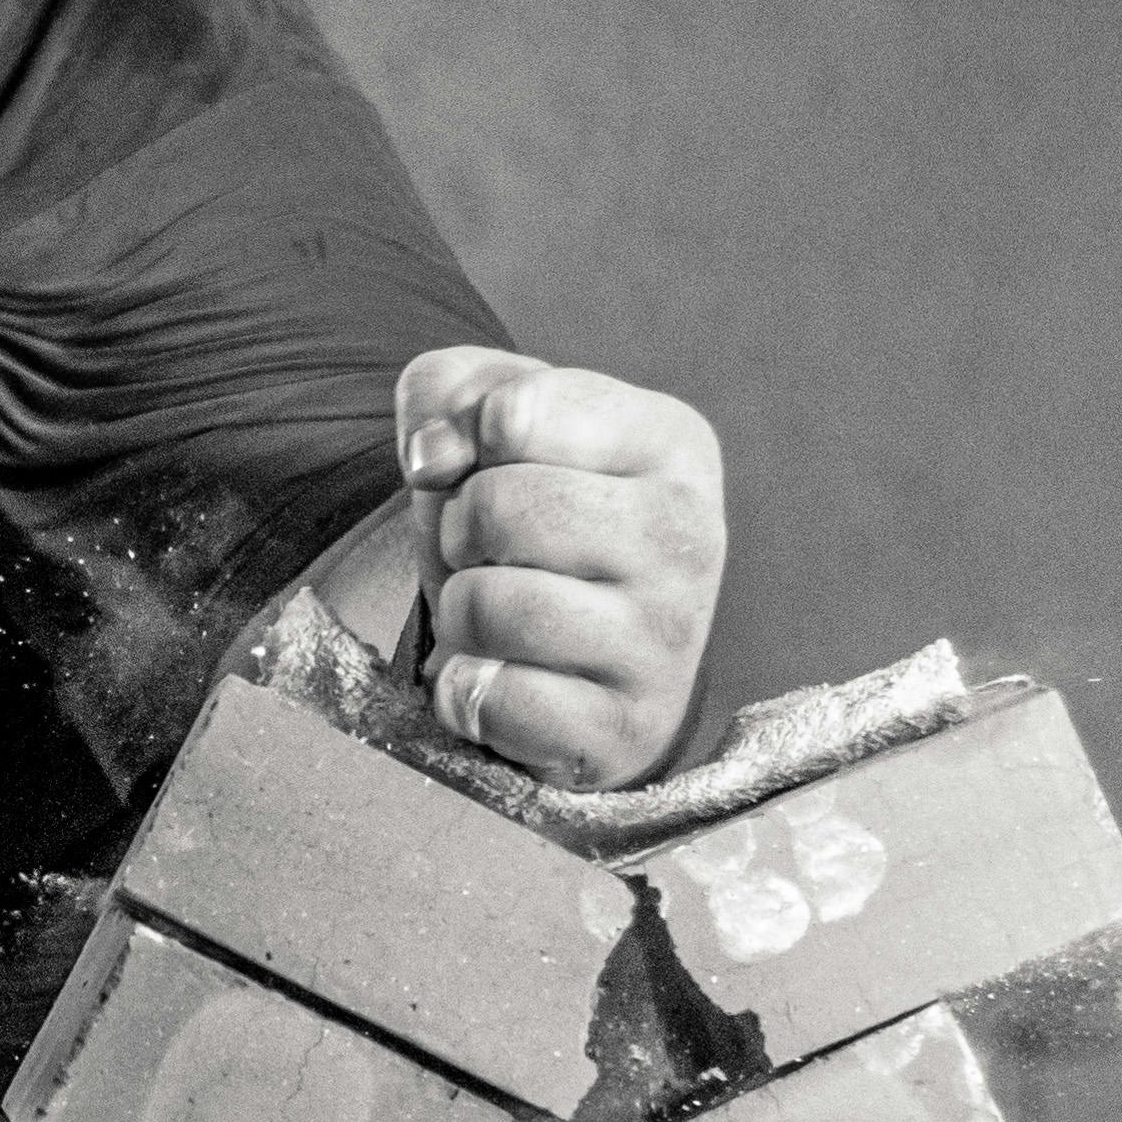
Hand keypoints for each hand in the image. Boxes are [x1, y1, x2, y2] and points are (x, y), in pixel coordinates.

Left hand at [397, 348, 725, 786]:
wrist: (583, 659)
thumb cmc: (533, 521)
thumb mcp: (490, 424)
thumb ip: (449, 392)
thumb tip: (432, 455)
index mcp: (671, 442)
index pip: (513, 414)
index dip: (468, 448)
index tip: (497, 473)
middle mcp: (688, 535)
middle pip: (496, 509)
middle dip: (459, 535)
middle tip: (495, 556)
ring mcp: (667, 640)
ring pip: (488, 605)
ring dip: (460, 614)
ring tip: (502, 617)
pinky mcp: (626, 728)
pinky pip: (494, 700)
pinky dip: (466, 694)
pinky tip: (502, 681)